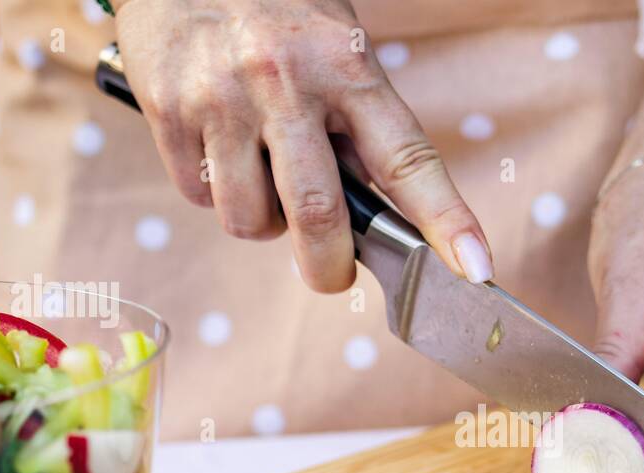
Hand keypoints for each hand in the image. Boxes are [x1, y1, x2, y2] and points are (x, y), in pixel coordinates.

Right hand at [114, 0, 492, 291]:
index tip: (474, 268)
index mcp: (345, 65)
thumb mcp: (336, 50)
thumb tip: (375, 213)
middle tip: (332, 275)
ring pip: (250, 219)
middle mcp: (284, 81)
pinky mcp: (169, 110)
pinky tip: (220, 151)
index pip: (408, 158)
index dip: (447, 220)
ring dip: (263, 222)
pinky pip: (199, 196)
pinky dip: (214, 193)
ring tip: (263, 178)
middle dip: (329, 268)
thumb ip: (358, 126)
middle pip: (320, 215)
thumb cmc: (278, 12)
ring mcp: (222, 98)